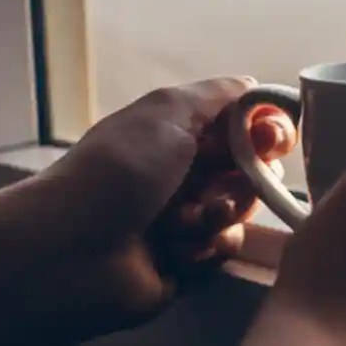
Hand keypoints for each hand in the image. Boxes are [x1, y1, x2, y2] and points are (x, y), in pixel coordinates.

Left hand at [39, 77, 296, 329]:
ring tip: (184, 219)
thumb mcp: (168, 111)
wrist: (72, 248)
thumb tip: (256, 86)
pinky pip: (225, 247)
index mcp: (178, 131)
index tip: (273, 139)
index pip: (244, 124)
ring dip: (221, 212)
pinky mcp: (188, 259)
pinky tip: (175, 247)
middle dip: (247, 176)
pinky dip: (205, 245)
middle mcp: (185, 170)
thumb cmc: (119, 170)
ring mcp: (187, 216)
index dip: (267, 130)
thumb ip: (220, 94)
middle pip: (252, 167)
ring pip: (243, 209)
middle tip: (219, 185)